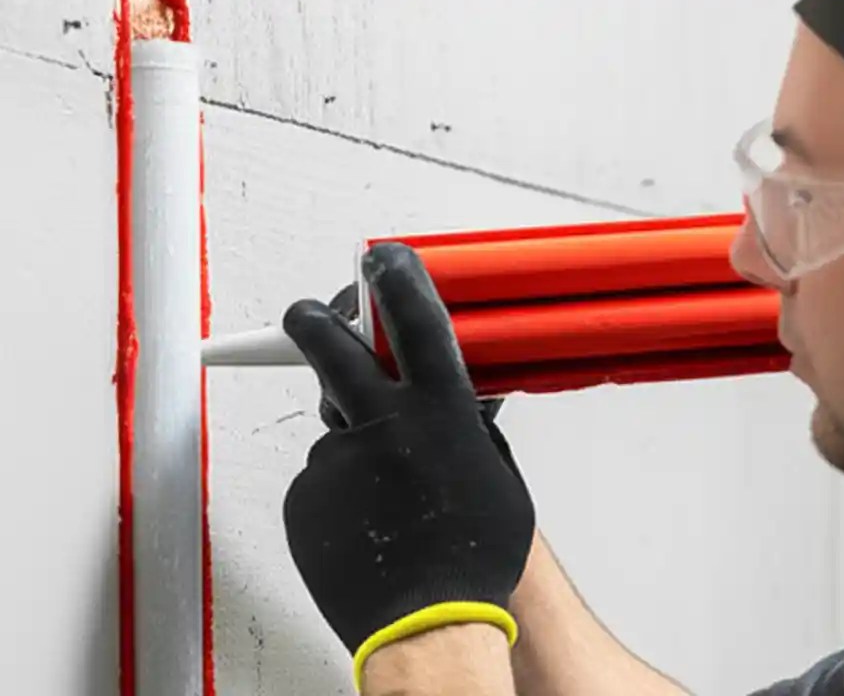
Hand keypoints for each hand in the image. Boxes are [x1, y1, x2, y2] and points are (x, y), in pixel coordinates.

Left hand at [281, 243, 534, 685]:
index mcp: (440, 413)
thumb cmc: (472, 559)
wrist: (426, 625)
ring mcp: (338, 460)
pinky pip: (323, 478)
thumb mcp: (498, 480)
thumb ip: (473, 432)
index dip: (396, 278)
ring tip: (386, 490)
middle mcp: (383, 425)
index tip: (382, 258)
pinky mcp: (306, 496)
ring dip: (353, 441)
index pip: (414, 320)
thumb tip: (463, 406)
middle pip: (328, 343)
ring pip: (335, 427)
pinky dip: (342, 492)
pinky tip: (369, 523)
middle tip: (307, 314)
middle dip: (314, 319)